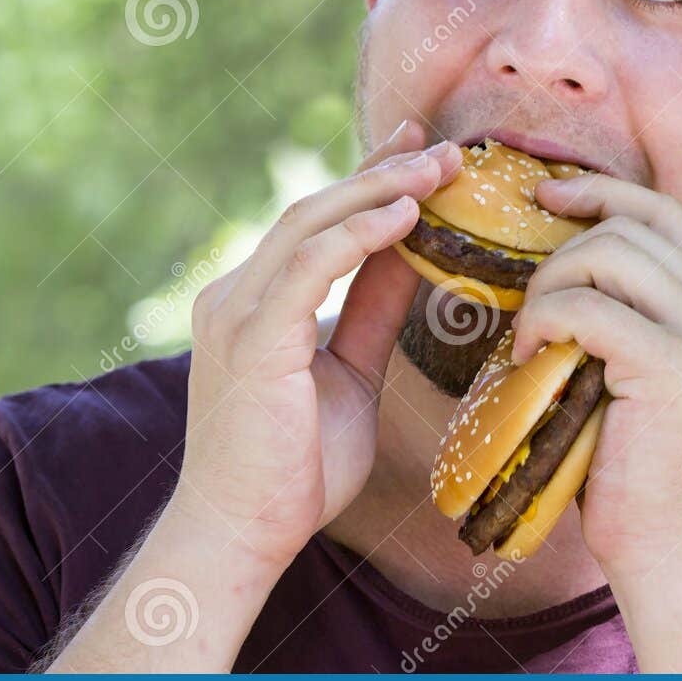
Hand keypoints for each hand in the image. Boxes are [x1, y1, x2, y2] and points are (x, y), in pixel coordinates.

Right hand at [172, 120, 460, 568]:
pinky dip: (359, 233)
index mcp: (255, 301)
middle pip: (315, 209)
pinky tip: (406, 215)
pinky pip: (311, 265)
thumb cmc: (297, 467)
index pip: (317, 222)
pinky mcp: (251, 337)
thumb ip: (374, 313)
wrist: (246, 533)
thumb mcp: (352, 372)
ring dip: (380, 190)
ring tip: (439, 168)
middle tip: (445, 146)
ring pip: (311, 223)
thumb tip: (416, 257)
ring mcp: (237, 311)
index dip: (369, 179)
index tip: (421, 149)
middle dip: (383, 171)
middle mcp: (236, 294)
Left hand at [510, 175, 681, 582]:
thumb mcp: (642, 376)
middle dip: (559, 249)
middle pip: (627, 225)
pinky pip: (586, 307)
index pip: (661, 211)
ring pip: (604, 255)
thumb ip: (628, 317)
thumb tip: (563, 260)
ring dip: (547, 288)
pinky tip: (529, 360)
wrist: (672, 552)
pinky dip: (542, 321)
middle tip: (527, 302)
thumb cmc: (639, 471)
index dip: (599, 191)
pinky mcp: (670, 366)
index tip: (545, 196)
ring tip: (530, 339)